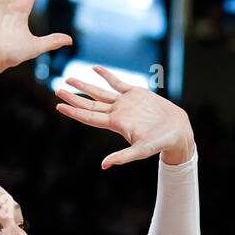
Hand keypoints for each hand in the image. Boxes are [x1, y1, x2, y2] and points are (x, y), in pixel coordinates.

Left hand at [55, 66, 195, 167]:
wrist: (177, 131)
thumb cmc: (159, 144)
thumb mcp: (141, 151)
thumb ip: (123, 157)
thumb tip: (104, 166)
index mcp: (115, 124)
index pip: (89, 117)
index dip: (74, 111)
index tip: (58, 106)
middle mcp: (117, 113)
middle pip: (90, 104)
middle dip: (73, 97)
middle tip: (57, 90)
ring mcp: (125, 103)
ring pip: (100, 92)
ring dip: (85, 86)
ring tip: (69, 78)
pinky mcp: (136, 94)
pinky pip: (117, 82)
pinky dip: (106, 75)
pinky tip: (96, 68)